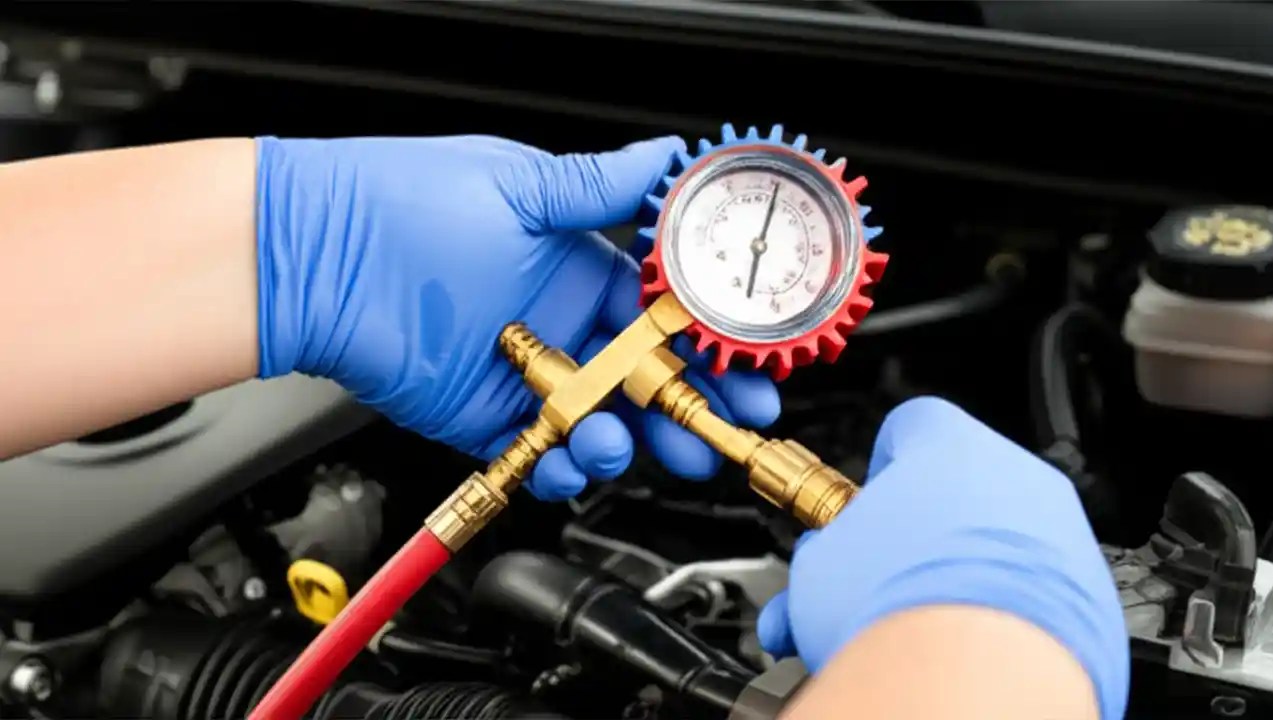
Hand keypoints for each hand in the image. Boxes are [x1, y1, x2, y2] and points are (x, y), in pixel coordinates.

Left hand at [255, 135, 779, 498]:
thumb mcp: (519, 185)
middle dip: (691, 407)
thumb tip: (668, 156)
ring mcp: (525, 376)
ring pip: (601, 423)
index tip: (746, 363)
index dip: (707, 343)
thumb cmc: (407, 203)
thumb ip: (600, 188)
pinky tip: (574, 458)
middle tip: (726, 427)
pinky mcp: (485, 419)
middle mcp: (559, 325)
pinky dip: (563, 465)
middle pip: (645, 380)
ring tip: (628, 445)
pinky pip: (539, 453)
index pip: (662, 316)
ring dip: (630, 442)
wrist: (317, 254)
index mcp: (578, 269)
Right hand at [756, 397, 1128, 719]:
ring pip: (1006, 536)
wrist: (970, 684)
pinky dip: (1012, 610)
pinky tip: (974, 644)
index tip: (870, 504)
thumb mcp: (820, 566)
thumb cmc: (896, 612)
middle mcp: (1016, 475)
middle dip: (925, 525)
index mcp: (947, 444)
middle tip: (891, 571)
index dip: (884, 466)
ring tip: (930, 618)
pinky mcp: (1093, 594)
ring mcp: (1063, 531)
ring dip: (968, 567)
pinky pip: (1044, 587)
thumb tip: (829, 560)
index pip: (911, 424)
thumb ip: (831, 545)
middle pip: (963, 484)